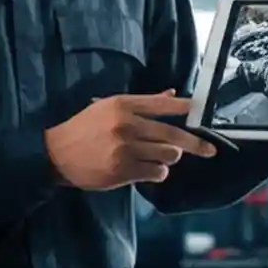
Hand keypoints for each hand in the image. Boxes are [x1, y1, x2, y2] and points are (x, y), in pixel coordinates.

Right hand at [44, 91, 217, 190]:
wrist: (57, 154)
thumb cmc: (85, 128)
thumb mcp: (109, 107)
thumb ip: (142, 103)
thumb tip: (171, 95)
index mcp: (123, 105)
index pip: (161, 105)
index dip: (186, 108)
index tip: (203, 111)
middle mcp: (126, 125)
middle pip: (172, 134)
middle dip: (195, 143)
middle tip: (210, 149)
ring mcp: (125, 149)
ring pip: (167, 156)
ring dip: (170, 158)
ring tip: (159, 157)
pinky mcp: (123, 171)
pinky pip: (156, 172)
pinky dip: (157, 172)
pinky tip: (148, 169)